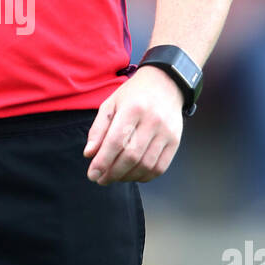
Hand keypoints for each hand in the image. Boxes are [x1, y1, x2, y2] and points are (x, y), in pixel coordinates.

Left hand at [83, 67, 184, 184]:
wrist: (165, 84)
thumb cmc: (133, 95)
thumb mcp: (111, 104)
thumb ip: (98, 129)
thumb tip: (89, 154)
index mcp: (133, 108)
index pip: (116, 141)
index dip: (103, 161)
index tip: (92, 175)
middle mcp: (153, 120)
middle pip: (131, 156)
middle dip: (113, 173)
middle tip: (101, 179)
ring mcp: (166, 132)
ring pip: (145, 165)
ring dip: (127, 177)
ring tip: (115, 176)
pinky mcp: (175, 141)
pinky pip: (160, 167)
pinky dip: (144, 176)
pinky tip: (132, 174)